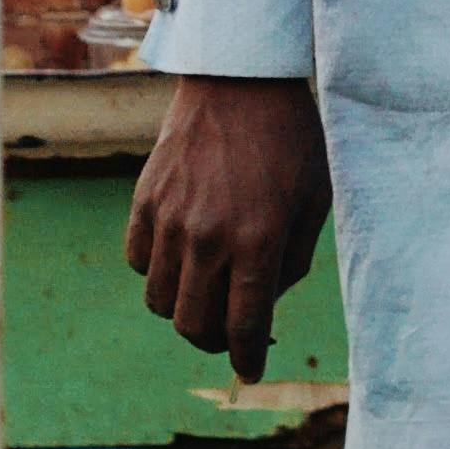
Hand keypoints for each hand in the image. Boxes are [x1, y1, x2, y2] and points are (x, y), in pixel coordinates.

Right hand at [128, 77, 333, 379]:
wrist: (241, 79)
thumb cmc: (290, 140)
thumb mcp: (312, 203)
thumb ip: (290, 264)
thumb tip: (262, 308)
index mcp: (257, 241)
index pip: (242, 327)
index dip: (245, 359)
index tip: (249, 370)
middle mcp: (207, 237)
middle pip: (192, 325)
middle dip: (213, 341)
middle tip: (228, 331)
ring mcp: (170, 219)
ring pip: (159, 301)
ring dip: (182, 308)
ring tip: (204, 291)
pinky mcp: (144, 200)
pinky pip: (137, 261)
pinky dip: (155, 271)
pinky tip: (180, 255)